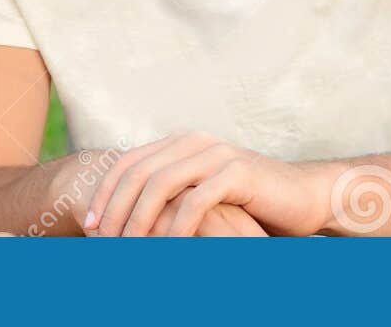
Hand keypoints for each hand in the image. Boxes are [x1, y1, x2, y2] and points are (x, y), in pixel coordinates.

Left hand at [81, 132, 332, 236]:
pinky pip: (197, 200)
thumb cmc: (248, 203)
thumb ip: (171, 196)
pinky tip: (168, 248)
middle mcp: (195, 142)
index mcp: (181, 143)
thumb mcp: (202, 194)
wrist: (301, 196)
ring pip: (162, 184)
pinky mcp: (238, 172)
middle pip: (139, 172)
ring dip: (139, 219)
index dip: (105, 193)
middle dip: (115, 209)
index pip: (129, 162)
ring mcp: (217, 154)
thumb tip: (127, 219)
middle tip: (101, 242)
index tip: (89, 225)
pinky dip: (178, 226)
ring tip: (127, 248)